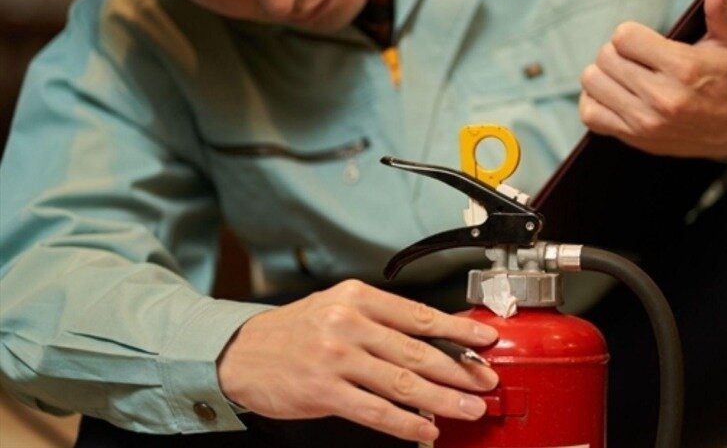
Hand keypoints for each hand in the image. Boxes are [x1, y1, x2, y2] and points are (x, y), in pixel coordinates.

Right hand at [217, 279, 498, 442]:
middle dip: (459, 370)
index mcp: (357, 297)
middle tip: (485, 381)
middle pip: (417, 350)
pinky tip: (425, 430)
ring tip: (468, 408)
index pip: (419, 315)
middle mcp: (348, 323)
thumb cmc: (294, 330)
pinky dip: (406, 423)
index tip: (485, 339)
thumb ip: (381, 319)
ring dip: (441, 400)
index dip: (458, 330)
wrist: (241, 353)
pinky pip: (376, 411)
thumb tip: (432, 337)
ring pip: (402, 382)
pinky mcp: (325, 392)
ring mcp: (336, 359)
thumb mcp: (336, 306)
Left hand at [579, 0, 726, 158]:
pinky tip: (611, 94)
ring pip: (592, 82)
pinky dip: (593, 101)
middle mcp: (662, 97)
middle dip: (615, 52)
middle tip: (632, 58)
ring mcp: (644, 120)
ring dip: (602, 74)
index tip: (641, 41)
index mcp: (683, 68)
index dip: (629, 34)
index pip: (623, 37)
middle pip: (605, 57)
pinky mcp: (631, 137)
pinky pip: (589, 114)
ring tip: (621, 74)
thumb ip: (721, 12)